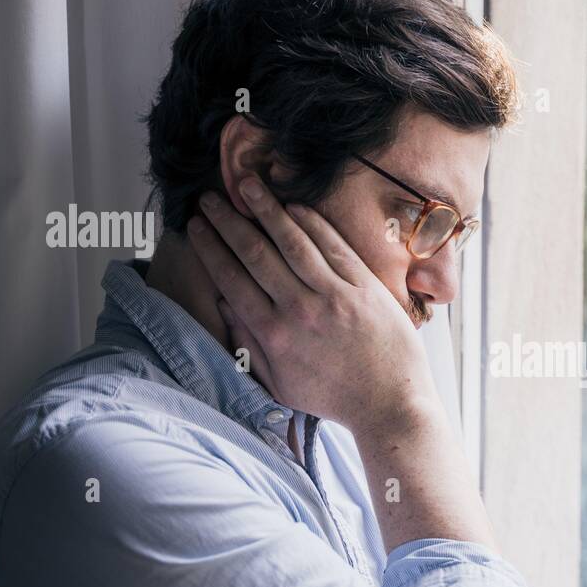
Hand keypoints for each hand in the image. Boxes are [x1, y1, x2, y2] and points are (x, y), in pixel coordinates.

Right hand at [187, 179, 440, 433]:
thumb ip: (249, 346)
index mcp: (274, 335)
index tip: (195, 227)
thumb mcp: (280, 384)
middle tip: (209, 196)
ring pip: (292, 240)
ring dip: (265, 207)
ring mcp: (334, 295)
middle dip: (228, 221)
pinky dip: (310, 222)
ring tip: (246, 182)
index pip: (232, 280)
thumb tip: (223, 306)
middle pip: (254, 253)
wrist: (391, 404)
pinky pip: (332, 245)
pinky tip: (292, 205)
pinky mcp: (364, 287)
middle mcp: (300, 310)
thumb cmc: (334, 398)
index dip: (210, 248)